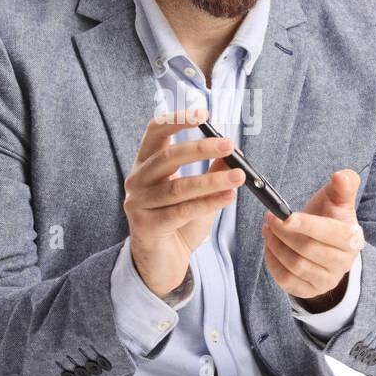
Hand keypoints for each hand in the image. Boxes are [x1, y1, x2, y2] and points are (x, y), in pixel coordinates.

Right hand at [123, 107, 245, 296]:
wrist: (163, 262)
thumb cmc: (179, 223)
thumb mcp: (198, 193)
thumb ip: (212, 171)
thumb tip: (234, 150)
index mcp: (146, 164)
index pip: (155, 132)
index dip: (178, 119)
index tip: (204, 114)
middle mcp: (136, 180)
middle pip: (167, 156)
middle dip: (200, 148)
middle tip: (229, 144)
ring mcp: (137, 204)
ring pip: (178, 187)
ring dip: (211, 180)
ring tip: (239, 176)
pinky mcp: (145, 227)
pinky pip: (181, 212)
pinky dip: (207, 203)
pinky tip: (227, 197)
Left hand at [261, 169, 364, 310]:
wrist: (325, 245)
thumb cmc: (329, 217)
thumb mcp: (337, 199)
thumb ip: (343, 184)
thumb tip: (341, 176)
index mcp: (352, 238)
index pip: (330, 234)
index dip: (306, 225)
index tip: (286, 216)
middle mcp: (343, 263)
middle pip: (308, 250)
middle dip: (283, 232)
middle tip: (270, 217)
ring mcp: (327, 280)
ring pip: (295, 265)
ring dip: (275, 245)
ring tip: (268, 229)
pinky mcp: (310, 290)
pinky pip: (286, 280)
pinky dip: (272, 262)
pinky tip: (270, 246)